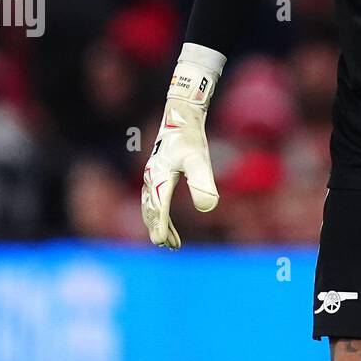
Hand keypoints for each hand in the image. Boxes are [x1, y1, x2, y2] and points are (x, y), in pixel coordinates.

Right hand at [141, 56, 221, 247]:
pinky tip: (168, 221)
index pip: (158, 207)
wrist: (182, 114)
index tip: (162, 242)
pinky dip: (160, 213)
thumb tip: (208, 208)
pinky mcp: (159, 173)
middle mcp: (152, 177)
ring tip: (171, 241)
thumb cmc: (190, 136)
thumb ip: (203, 182)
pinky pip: (155, 199)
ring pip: (152, 206)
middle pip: (151, 210)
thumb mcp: (199, 159)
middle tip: (168, 246)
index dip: (161, 226)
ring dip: (158, 224)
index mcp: (159, 176)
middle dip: (159, 228)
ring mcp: (153, 175)